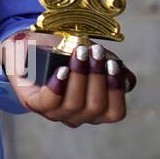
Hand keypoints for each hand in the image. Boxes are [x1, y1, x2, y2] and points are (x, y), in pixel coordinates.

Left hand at [0, 31, 136, 126]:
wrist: (31, 43)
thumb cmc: (64, 51)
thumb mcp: (91, 57)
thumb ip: (110, 68)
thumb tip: (128, 81)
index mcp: (95, 108)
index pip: (115, 113)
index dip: (116, 91)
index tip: (113, 64)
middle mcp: (78, 115)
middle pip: (95, 107)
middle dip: (97, 77)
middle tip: (94, 51)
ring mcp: (56, 112)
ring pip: (75, 104)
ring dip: (79, 76)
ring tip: (79, 53)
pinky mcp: (35, 104)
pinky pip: (50, 102)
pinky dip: (58, 85)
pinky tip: (61, 69)